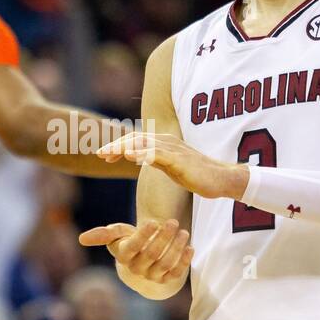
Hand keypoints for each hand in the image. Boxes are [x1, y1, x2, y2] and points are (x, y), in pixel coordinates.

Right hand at [79, 219, 192, 286]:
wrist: (141, 258)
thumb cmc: (128, 241)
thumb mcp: (116, 235)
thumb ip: (102, 234)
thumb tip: (81, 239)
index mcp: (124, 256)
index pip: (133, 247)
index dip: (143, 235)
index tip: (153, 221)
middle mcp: (137, 269)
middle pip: (152, 254)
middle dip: (163, 238)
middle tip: (173, 222)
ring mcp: (152, 276)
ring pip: (165, 263)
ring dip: (176, 248)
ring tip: (184, 232)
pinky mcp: (166, 280)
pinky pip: (176, 273)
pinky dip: (184, 261)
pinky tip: (190, 247)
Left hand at [97, 132, 246, 199]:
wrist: (221, 179)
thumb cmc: (197, 175)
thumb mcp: (170, 166)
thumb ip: (155, 160)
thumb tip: (139, 157)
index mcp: (163, 144)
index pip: (136, 140)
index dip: (118, 146)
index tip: (103, 155)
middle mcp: (166, 142)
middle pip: (135, 139)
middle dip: (115, 146)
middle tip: (98, 154)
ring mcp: (172, 149)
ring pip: (142, 144)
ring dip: (122, 148)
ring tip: (106, 154)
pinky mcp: (178, 159)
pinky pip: (156, 155)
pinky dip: (141, 154)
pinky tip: (129, 157)